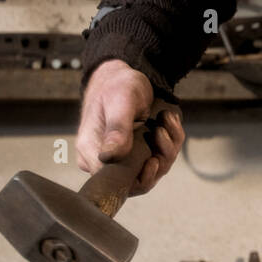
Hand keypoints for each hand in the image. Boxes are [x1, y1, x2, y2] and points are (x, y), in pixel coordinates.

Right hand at [76, 59, 185, 194]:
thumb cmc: (117, 87)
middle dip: (160, 158)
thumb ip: (117, 129)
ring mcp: (121, 158)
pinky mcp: (136, 154)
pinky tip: (168, 121)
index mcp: (91, 150)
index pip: (114, 183)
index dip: (139, 177)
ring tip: (166, 120)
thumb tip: (109, 156)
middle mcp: (104, 160)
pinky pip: (159, 158)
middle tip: (162, 132)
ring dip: (168, 146)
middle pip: (138, 180)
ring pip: (153, 170)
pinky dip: (170, 141)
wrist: (124, 78)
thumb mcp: (120, 102)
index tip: (154, 159)